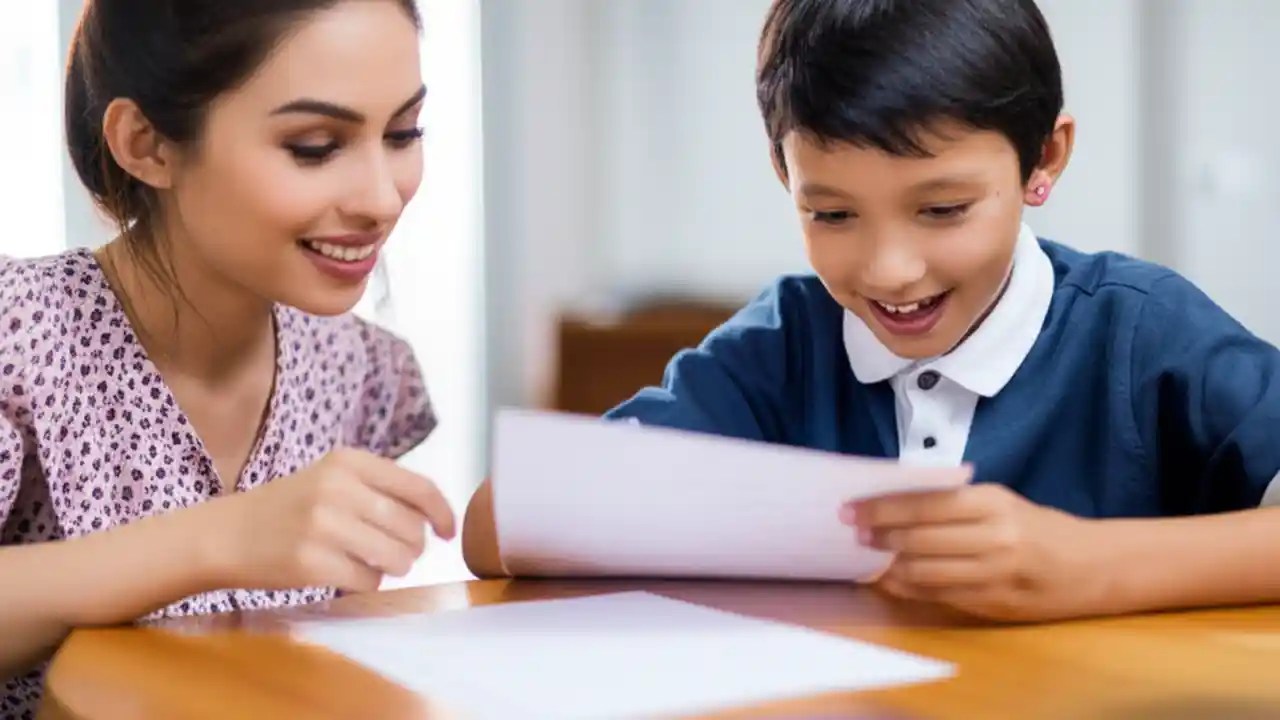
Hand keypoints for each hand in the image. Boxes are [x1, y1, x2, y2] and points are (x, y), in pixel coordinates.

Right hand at [210, 448, 456, 592]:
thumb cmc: (287, 508)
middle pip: (411, 529)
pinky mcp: (311, 563)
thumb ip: (378, 489)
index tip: (448, 532)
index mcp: (347, 461)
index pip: (418, 488)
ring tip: (371, 562)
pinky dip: (366, 584)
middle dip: (412, 548)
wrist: (223, 534)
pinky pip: (369, 581)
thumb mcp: (330, 478)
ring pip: (397, 558)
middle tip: (395, 553)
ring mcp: (322, 525)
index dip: (442, 513)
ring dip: (393, 568)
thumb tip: (433, 518)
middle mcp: (337, 488)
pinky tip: (345, 574)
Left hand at [842, 484, 1104, 621]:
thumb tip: (893, 505)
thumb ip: (954, 504)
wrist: (1091, 567)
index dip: (883, 509)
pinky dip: (909, 588)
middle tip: (852, 534)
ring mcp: (994, 574)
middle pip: (920, 539)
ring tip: (864, 558)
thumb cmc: (1036, 527)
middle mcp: (994, 538)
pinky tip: (890, 580)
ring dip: (888, 567)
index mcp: (993, 503)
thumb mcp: (1001, 502)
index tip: (851, 509)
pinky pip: (939, 595)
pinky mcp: (992, 603)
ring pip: (925, 572)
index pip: (926, 504)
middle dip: (880, 537)